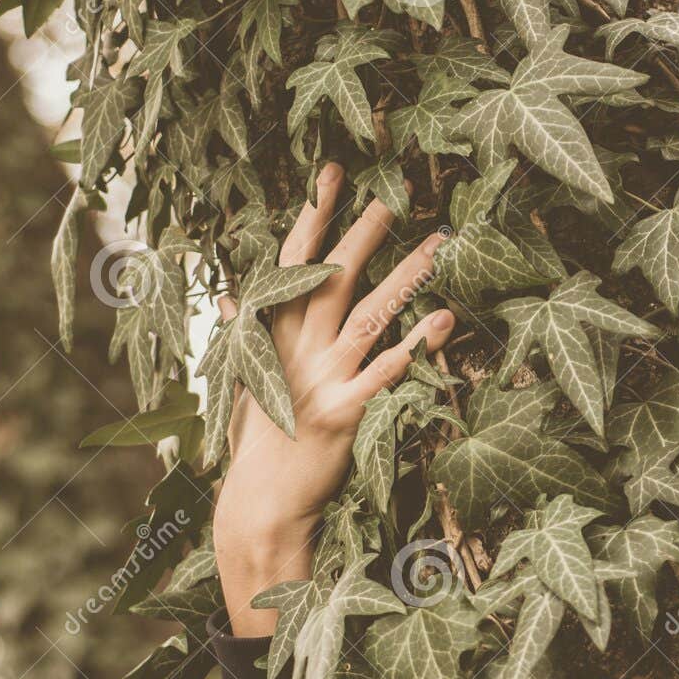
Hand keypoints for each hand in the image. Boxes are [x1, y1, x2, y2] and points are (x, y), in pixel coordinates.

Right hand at [213, 163, 454, 634]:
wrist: (260, 504)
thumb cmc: (260, 443)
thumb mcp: (245, 383)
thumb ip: (246, 337)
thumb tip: (233, 297)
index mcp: (274, 336)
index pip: (293, 264)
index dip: (312, 218)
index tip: (330, 175)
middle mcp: (298, 350)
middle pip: (333, 279)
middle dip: (362, 233)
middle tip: (392, 195)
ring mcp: (321, 380)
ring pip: (368, 316)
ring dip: (405, 278)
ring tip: (439, 246)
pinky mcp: (343, 413)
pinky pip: (385, 373)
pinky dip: (414, 346)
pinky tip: (445, 322)